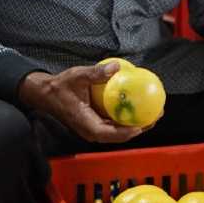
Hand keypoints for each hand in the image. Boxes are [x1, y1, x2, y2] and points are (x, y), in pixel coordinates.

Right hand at [18, 63, 155, 142]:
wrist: (46, 94)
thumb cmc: (60, 87)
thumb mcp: (77, 76)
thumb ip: (96, 73)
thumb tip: (116, 67)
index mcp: (87, 125)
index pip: (111, 134)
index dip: (128, 132)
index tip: (144, 124)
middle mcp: (92, 131)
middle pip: (120, 135)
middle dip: (140, 127)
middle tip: (156, 114)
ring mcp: (94, 128)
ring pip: (119, 131)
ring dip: (136, 123)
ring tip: (153, 112)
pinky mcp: (96, 122)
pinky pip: (115, 123)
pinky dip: (127, 117)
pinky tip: (138, 106)